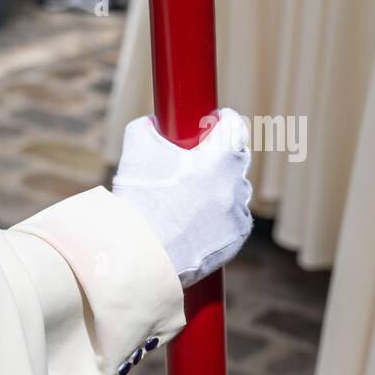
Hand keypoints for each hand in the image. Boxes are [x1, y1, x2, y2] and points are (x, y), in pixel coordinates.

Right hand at [111, 108, 253, 287]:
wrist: (139, 254)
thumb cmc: (138, 199)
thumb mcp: (136, 148)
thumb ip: (149, 127)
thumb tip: (155, 124)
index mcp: (219, 158)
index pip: (234, 126)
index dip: (221, 120)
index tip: (211, 123)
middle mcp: (235, 184)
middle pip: (238, 158)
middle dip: (221, 154)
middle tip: (198, 157)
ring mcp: (237, 214)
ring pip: (236, 190)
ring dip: (221, 186)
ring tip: (192, 194)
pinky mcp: (235, 239)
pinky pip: (234, 219)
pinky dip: (221, 215)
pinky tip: (197, 218)